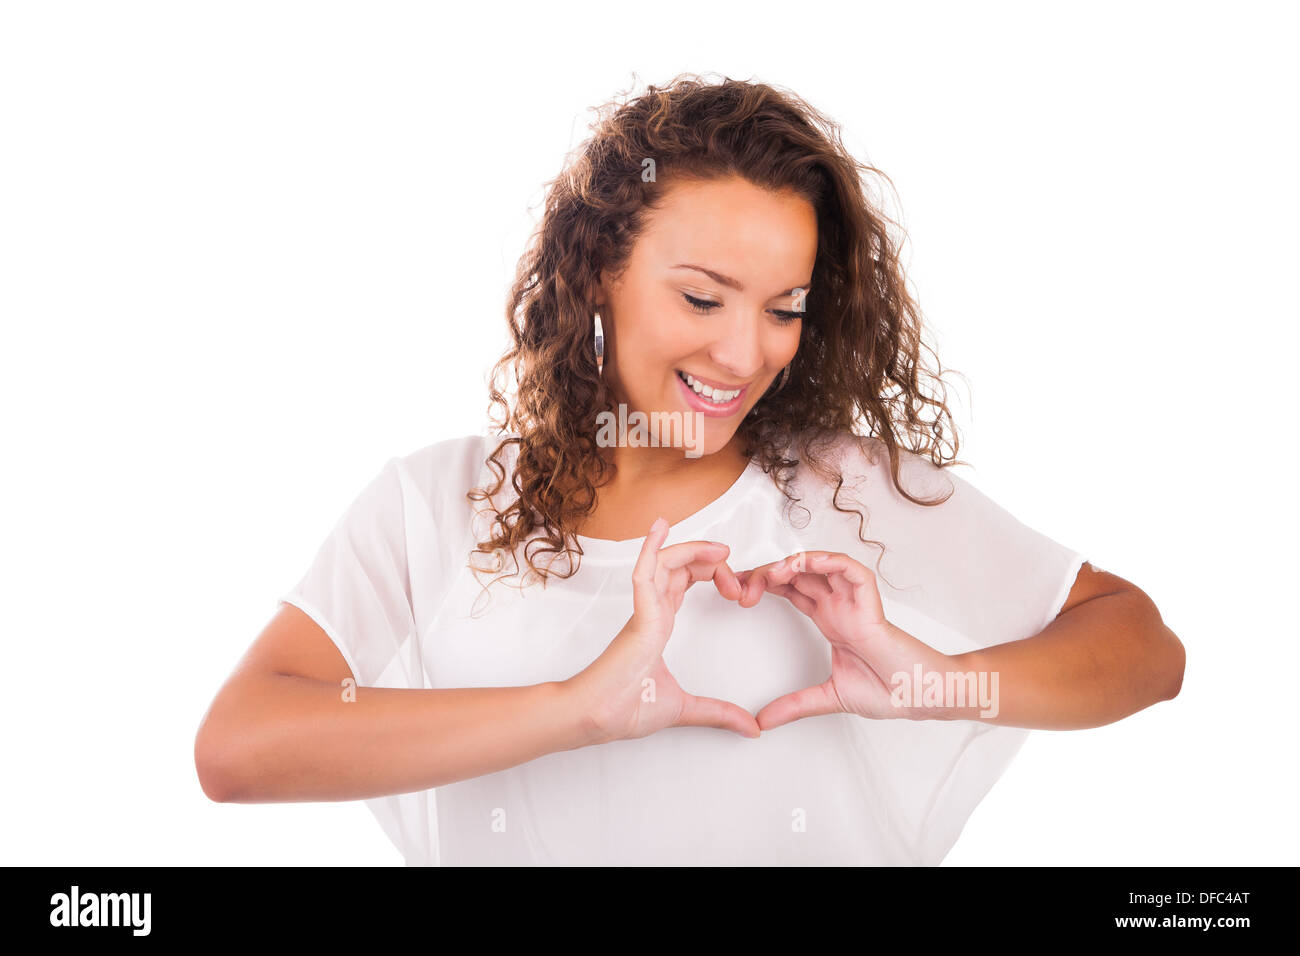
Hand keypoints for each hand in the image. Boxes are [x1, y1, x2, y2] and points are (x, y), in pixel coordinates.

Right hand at [563, 517, 758, 743]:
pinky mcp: (639, 618)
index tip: (737, 586)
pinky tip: (660, 528)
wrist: (600, 719)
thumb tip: (751, 728)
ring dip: (693, 550)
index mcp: (658, 625)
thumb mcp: (686, 708)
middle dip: (709, 560)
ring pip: (665, 563)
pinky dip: (651, 548)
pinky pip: (643, 574)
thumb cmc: (626, 709)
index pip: (682, 583)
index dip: (709, 573)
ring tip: (720, 548)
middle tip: (735, 567)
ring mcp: (643, 612)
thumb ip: (718, 712)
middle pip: (679, 566)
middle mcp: (651, 612)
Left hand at [737, 550, 956, 728]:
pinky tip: (806, 564)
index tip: (736, 592)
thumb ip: (794, 706)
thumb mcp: (827, 697)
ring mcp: (854, 602)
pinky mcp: (871, 604)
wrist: (918, 696)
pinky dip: (830, 562)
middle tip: (741, 584)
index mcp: (829, 619)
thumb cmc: (887, 690)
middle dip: (768, 572)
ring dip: (793, 563)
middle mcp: (838, 605)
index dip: (763, 584)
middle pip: (798, 573)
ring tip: (770, 573)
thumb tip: (761, 721)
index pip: (790, 589)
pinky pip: (852, 571)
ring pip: (821, 565)